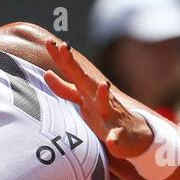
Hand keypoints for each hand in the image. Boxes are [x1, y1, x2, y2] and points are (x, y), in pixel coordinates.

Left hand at [42, 37, 154, 159]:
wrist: (132, 134)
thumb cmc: (102, 116)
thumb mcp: (81, 100)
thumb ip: (64, 89)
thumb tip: (46, 73)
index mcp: (87, 91)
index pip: (71, 71)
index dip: (61, 57)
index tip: (49, 41)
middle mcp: (98, 98)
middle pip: (83, 79)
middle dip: (73, 64)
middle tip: (64, 46)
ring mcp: (110, 114)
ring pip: (105, 103)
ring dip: (103, 96)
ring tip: (103, 86)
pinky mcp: (119, 133)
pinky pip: (117, 134)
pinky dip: (115, 135)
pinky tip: (113, 138)